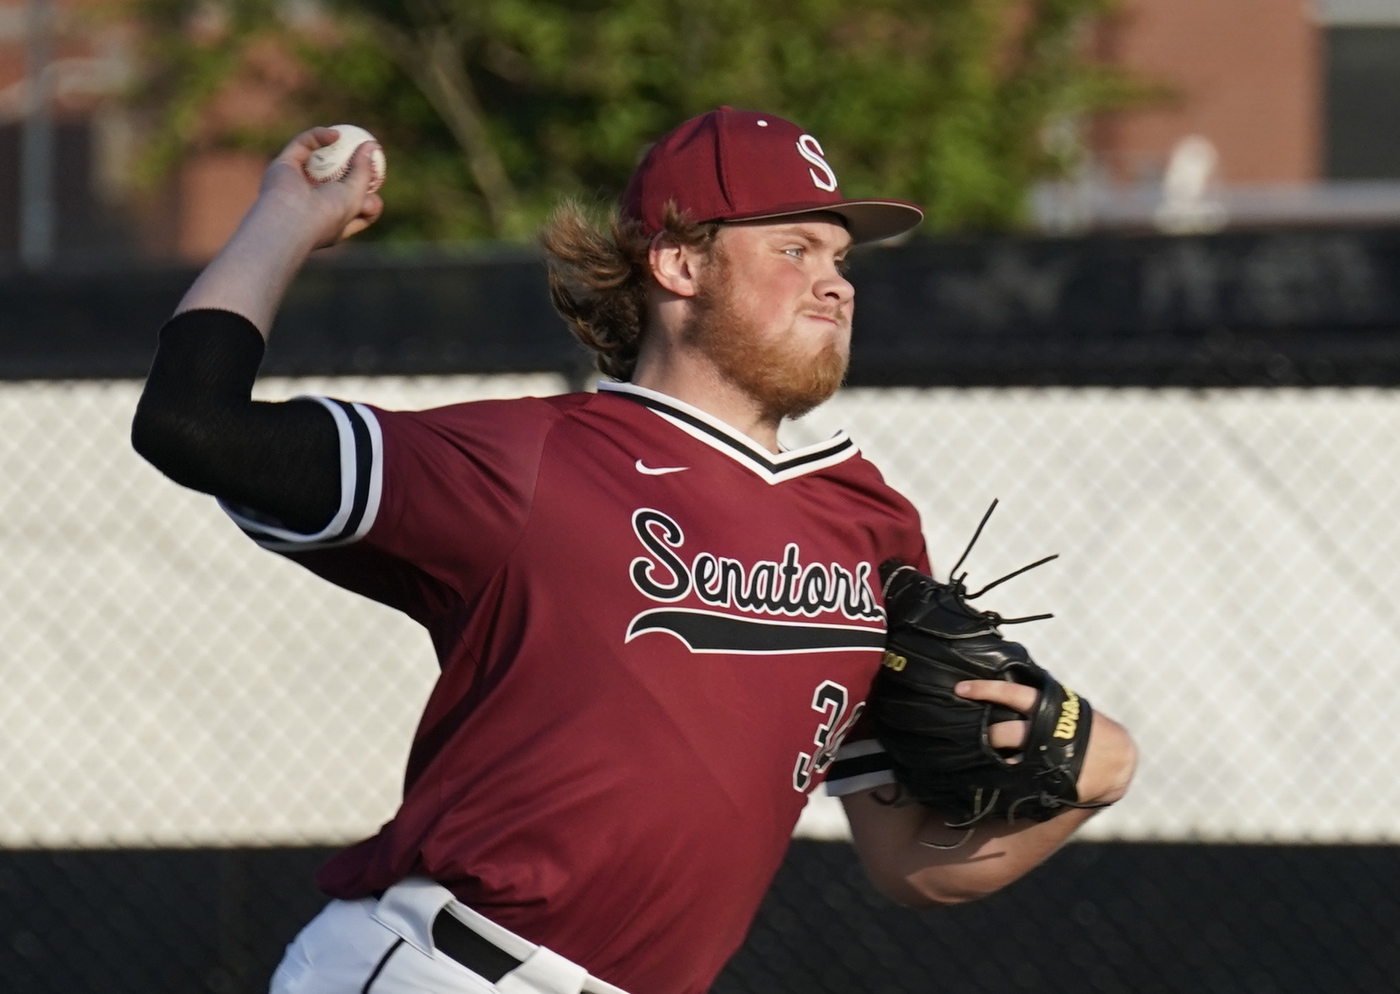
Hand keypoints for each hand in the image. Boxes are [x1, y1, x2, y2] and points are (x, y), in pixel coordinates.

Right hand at [259, 127, 383, 248]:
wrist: (291, 217)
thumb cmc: (327, 214)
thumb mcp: (356, 196)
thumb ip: (364, 172)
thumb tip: (373, 146)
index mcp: (331, 224)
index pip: (353, 214)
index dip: (368, 201)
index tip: (378, 191)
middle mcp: (310, 206)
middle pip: (334, 185)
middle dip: (350, 172)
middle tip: (368, 158)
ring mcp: (295, 185)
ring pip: (316, 162)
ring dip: (333, 150)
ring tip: (351, 140)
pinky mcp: (282, 166)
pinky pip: (302, 146)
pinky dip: (317, 137)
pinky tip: (335, 135)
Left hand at [955, 680, 1136, 805]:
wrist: (1117, 758)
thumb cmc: (1085, 726)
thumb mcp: (1066, 706)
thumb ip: (1039, 701)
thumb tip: (1005, 690)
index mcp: (1048, 706)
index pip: (1011, 693)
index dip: (984, 690)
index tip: (960, 689)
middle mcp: (1045, 729)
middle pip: (1004, 732)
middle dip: (987, 736)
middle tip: (975, 737)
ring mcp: (1046, 756)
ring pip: (1008, 759)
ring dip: (996, 761)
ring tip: (987, 760)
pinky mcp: (1049, 779)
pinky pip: (1019, 781)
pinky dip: (1008, 780)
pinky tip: (1001, 781)